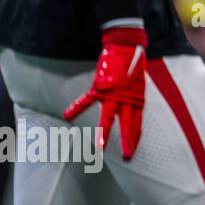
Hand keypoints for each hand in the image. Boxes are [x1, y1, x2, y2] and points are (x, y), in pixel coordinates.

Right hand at [64, 26, 147, 159]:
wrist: (127, 46)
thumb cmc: (132, 64)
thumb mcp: (138, 83)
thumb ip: (133, 96)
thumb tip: (128, 105)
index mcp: (137, 100)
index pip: (137, 124)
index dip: (135, 137)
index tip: (133, 151)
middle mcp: (127, 100)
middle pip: (127, 125)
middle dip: (127, 142)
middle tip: (127, 157)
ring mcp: (113, 95)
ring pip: (108, 118)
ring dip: (103, 133)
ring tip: (99, 148)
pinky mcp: (100, 87)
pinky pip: (86, 100)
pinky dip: (76, 108)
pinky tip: (67, 116)